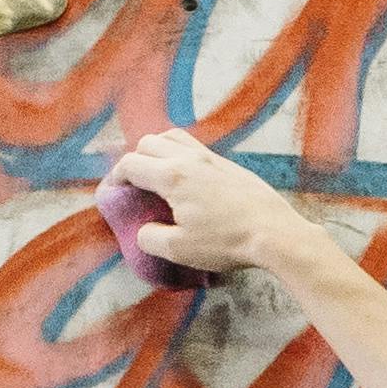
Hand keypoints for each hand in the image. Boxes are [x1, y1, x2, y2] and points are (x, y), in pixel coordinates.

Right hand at [111, 127, 304, 282]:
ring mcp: (210, 157)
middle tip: (133, 184)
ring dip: (156, 150)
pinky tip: (186, 177)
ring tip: (156, 173)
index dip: (115, 178)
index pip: (131, 164)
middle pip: (148, 143)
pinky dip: (179, 154)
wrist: (273, 232)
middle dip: (133, 160)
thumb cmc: (226, 242)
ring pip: (172, 137)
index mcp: (172, 176)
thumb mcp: (179, 250)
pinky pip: (194, 146)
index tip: (113, 192)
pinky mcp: (227, 164)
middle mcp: (189, 158)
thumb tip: (143, 232)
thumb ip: (151, 238)